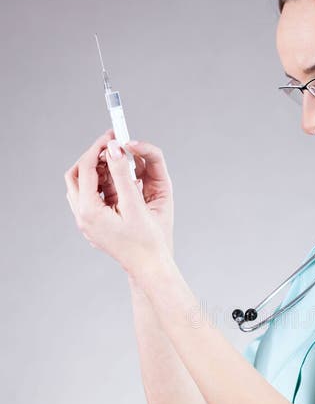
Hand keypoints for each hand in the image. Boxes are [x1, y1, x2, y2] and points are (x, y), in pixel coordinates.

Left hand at [65, 130, 172, 278]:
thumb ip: (122, 173)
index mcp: (89, 211)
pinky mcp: (95, 227)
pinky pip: (91, 199)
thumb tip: (114, 148)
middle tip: (112, 147)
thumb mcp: (135, 204)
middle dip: (93, 158)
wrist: (149, 267)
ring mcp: (87, 223)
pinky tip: (119, 183)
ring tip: (119, 163)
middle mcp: (82, 217)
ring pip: (82, 187)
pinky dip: (102, 185)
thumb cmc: (147, 240)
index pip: (86, 168)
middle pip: (77, 176)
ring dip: (98, 171)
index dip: (99, 148)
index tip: (113, 136)